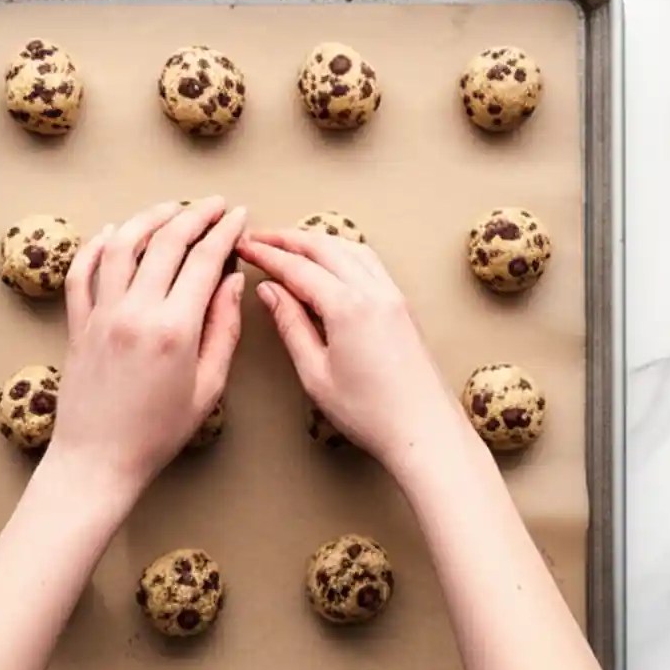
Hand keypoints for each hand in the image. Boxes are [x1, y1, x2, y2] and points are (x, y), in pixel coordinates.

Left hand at [50, 197, 246, 489]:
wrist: (98, 461)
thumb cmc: (158, 433)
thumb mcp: (208, 387)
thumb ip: (223, 330)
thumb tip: (232, 282)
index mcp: (174, 329)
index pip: (204, 260)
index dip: (225, 231)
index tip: (239, 215)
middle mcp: (135, 312)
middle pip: (167, 242)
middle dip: (195, 215)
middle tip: (214, 205)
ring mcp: (102, 314)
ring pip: (122, 245)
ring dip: (149, 218)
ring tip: (171, 209)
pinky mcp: (78, 324)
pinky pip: (83, 272)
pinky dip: (97, 245)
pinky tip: (114, 232)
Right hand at [238, 229, 468, 470]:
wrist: (424, 431)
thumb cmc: (371, 413)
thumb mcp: (315, 374)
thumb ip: (290, 325)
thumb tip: (269, 291)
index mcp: (348, 307)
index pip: (298, 267)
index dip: (267, 254)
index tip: (245, 246)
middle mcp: (374, 292)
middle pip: (324, 247)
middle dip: (288, 238)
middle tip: (260, 238)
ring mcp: (393, 296)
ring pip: (351, 248)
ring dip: (318, 241)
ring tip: (291, 245)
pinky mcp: (402, 306)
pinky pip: (370, 263)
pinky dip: (343, 253)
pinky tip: (331, 262)